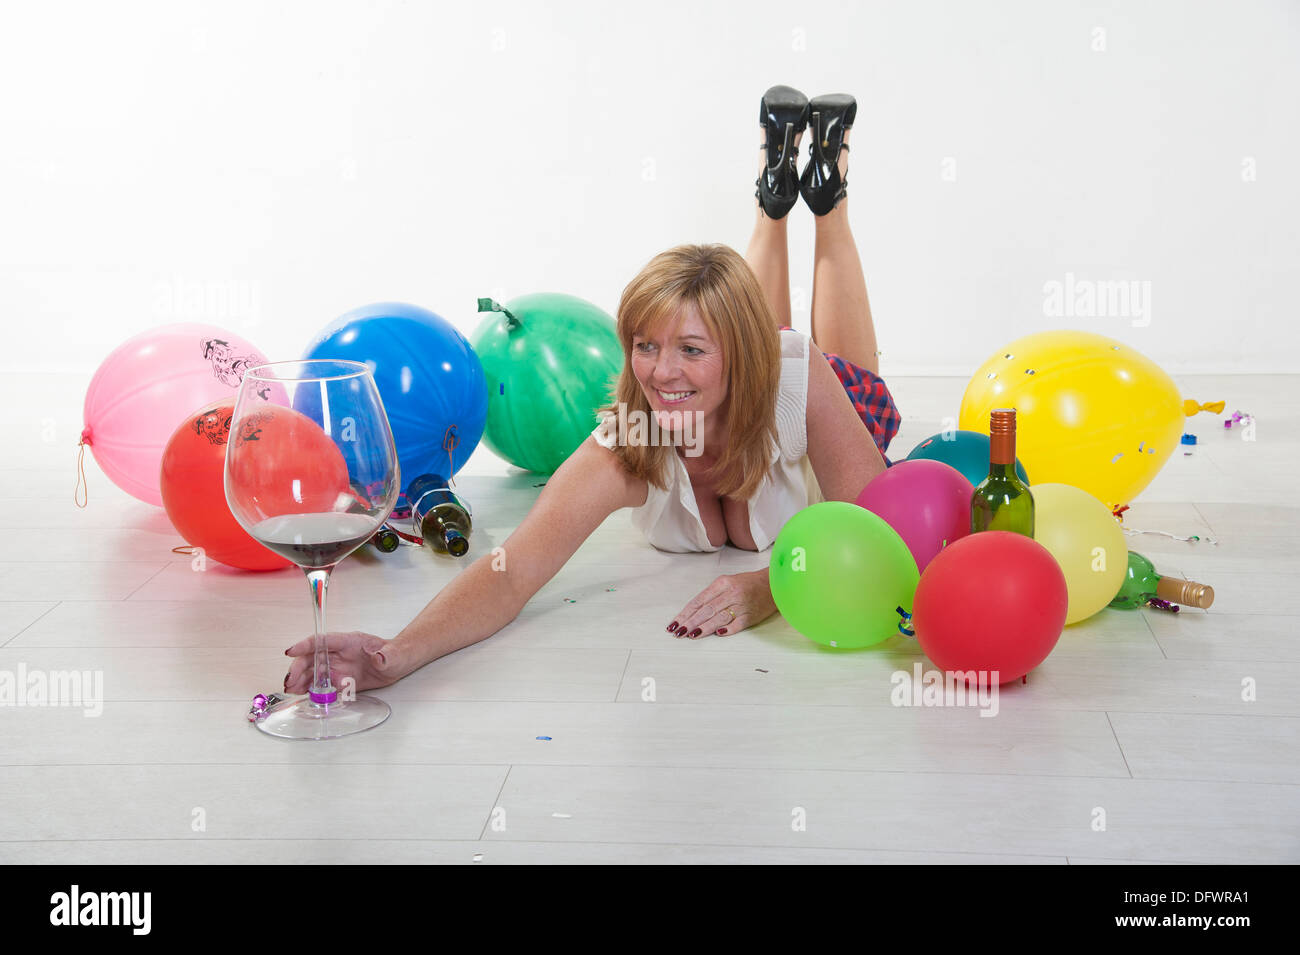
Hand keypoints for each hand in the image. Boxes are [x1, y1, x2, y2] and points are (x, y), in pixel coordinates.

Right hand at [283, 631, 401, 693]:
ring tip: (290, 690)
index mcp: (348, 642)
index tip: (290, 652)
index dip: (305, 645)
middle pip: (312, 657)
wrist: (396, 665)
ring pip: (312, 671)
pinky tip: (300, 694)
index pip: (322, 641)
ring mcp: (337, 666)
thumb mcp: (392, 655)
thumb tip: (379, 657)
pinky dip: (308, 689)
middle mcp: (338, 653)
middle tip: (289, 681)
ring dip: (299, 680)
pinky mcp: (339, 680)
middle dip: (298, 668)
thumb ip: (385, 656)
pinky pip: (319, 684)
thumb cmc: (394, 654)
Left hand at [665, 569, 776, 639]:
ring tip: (691, 635)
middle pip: (707, 610)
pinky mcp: (752, 616)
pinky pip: (737, 624)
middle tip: (679, 632)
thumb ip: (712, 596)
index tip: (675, 623)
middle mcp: (731, 593)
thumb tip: (692, 613)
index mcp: (723, 583)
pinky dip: (727, 630)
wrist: (774, 584)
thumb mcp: (727, 583)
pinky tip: (717, 634)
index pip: (699, 600)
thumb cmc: (748, 584)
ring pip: (719, 617)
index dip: (685, 613)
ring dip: (704, 628)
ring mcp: (742, 605)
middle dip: (690, 622)